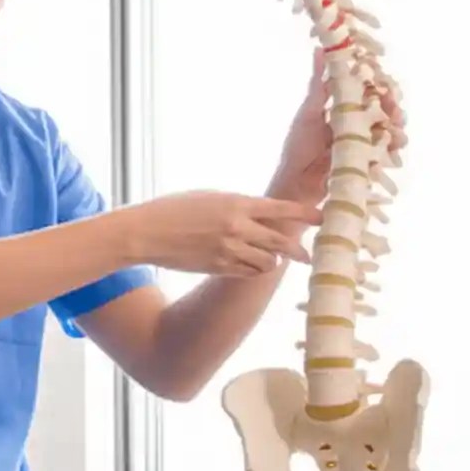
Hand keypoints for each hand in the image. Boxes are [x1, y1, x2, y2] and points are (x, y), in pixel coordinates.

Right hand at [125, 190, 322, 275]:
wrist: (146, 232)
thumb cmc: (174, 208)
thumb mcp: (210, 197)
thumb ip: (238, 205)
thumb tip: (261, 213)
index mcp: (237, 203)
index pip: (283, 210)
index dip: (306, 214)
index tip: (323, 218)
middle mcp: (237, 228)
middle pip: (282, 242)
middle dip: (299, 250)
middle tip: (308, 254)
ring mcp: (228, 251)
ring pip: (267, 263)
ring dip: (273, 261)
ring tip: (271, 258)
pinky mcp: (218, 268)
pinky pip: (248, 273)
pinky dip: (254, 269)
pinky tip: (250, 264)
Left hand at [270, 48, 406, 204]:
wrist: (296, 184)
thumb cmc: (298, 146)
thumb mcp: (309, 111)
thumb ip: (318, 82)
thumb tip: (320, 48)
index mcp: (342, 107)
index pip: (367, 90)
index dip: (380, 84)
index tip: (386, 82)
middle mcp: (354, 123)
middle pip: (382, 108)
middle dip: (392, 107)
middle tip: (395, 109)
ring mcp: (362, 142)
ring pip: (389, 128)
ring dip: (397, 126)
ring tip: (398, 129)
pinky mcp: (366, 160)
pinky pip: (387, 150)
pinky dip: (394, 146)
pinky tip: (396, 144)